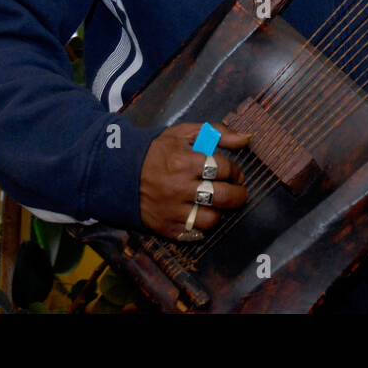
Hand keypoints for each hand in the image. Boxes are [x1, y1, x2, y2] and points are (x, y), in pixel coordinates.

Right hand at [140, 123, 249, 240]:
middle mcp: (179, 187)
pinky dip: (201, 227)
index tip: (234, 173)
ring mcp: (171, 210)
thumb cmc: (157, 151)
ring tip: (216, 204)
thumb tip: (247, 138)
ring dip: (219, 212)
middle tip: (237, 191)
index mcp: (184, 161)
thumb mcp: (184, 133)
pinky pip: (193, 234)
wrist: (119, 172)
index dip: (235, 171)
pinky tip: (200, 215)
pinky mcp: (164, 227)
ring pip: (210, 219)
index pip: (224, 168)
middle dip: (238, 195)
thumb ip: (217, 133)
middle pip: (223, 197)